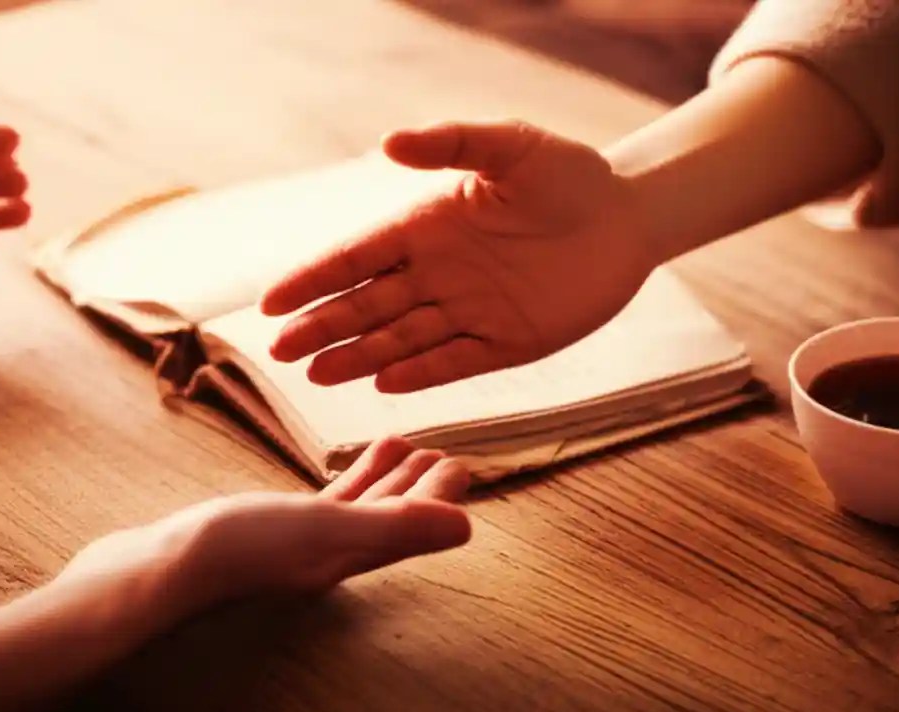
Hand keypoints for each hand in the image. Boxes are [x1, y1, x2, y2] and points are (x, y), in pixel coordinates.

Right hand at [55, 436, 470, 635]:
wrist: (161, 567)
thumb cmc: (240, 549)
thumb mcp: (326, 529)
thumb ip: (396, 525)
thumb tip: (464, 525)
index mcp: (355, 553)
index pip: (414, 523)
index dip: (440, 497)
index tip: (461, 463)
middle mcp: (334, 553)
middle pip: (392, 515)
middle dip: (418, 484)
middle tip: (440, 450)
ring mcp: (302, 543)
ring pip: (357, 506)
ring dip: (383, 477)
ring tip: (398, 444)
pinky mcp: (271, 530)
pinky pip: (322, 502)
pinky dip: (342, 479)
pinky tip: (337, 462)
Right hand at [259, 121, 653, 392]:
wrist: (627, 217)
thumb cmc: (567, 175)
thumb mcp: (510, 146)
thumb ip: (452, 143)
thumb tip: (387, 143)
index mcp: (426, 227)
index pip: (356, 258)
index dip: (313, 280)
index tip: (270, 302)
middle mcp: (438, 274)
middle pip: (367, 305)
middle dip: (322, 327)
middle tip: (279, 351)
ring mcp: (468, 312)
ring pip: (400, 339)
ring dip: (358, 356)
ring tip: (316, 375)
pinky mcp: (505, 343)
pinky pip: (453, 361)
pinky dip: (420, 373)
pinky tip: (383, 382)